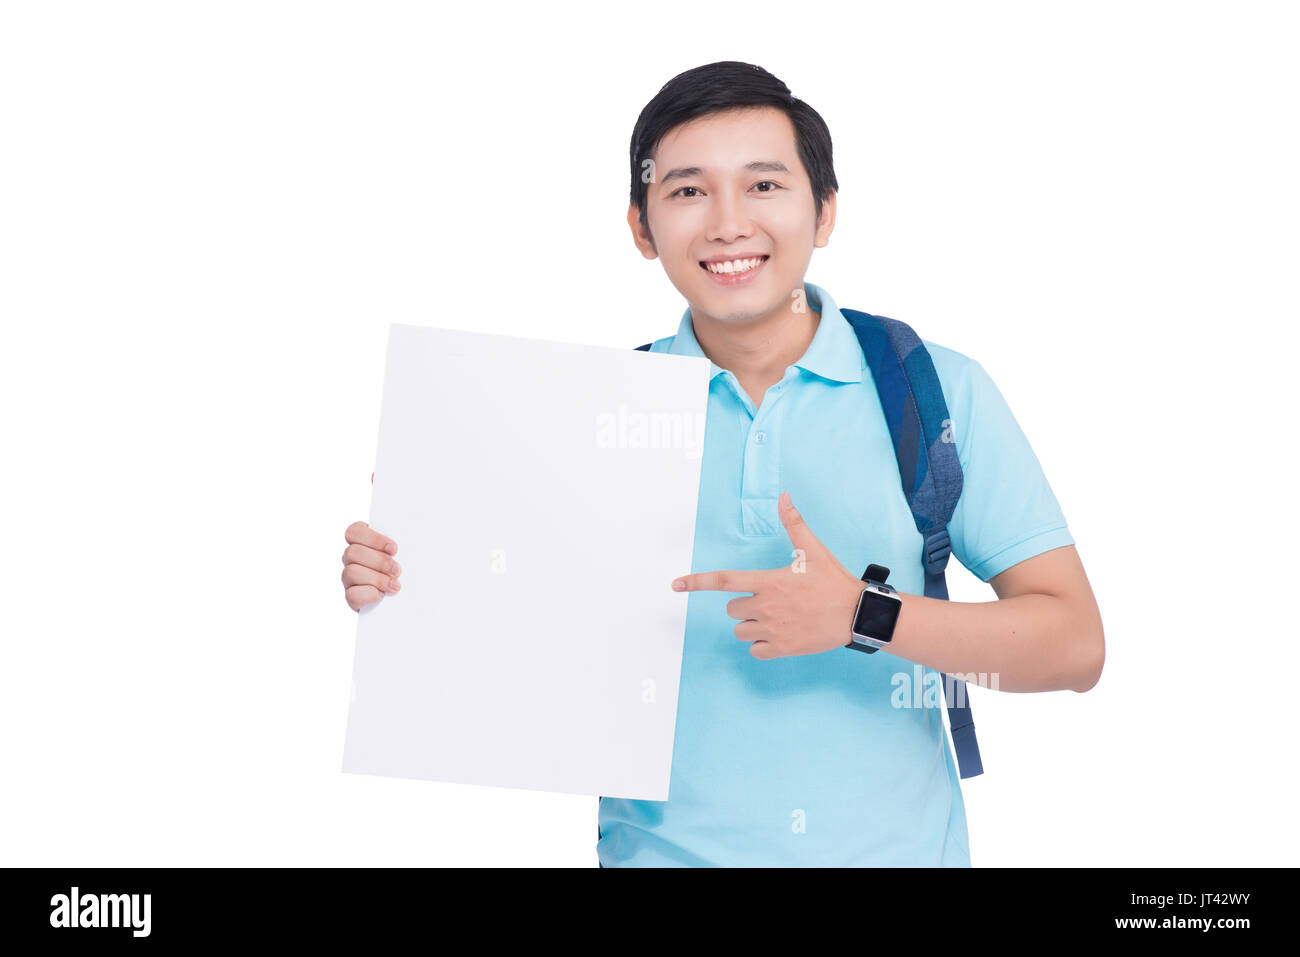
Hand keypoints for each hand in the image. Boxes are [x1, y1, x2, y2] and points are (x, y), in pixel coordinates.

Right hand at [342, 512, 400, 611]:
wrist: (409, 598)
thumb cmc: (406, 570)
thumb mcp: (407, 554)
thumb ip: (404, 546)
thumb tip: (415, 538)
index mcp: (363, 542)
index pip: (354, 531)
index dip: (373, 539)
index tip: (394, 549)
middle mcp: (351, 558)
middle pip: (353, 552)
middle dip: (379, 561)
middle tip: (397, 570)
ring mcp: (349, 578)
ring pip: (351, 572)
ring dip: (377, 579)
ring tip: (394, 585)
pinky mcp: (351, 597)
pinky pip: (351, 594)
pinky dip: (369, 594)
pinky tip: (382, 595)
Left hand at [670, 491, 864, 659]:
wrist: (857, 614)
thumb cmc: (833, 581)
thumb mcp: (813, 550)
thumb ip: (794, 524)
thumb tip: (784, 496)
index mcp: (769, 581)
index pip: (724, 581)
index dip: (696, 582)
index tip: (674, 584)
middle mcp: (767, 606)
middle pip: (732, 609)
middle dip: (745, 604)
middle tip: (770, 599)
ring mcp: (773, 629)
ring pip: (741, 631)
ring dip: (752, 625)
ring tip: (777, 617)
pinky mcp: (782, 648)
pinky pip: (755, 650)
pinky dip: (761, 644)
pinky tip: (780, 634)